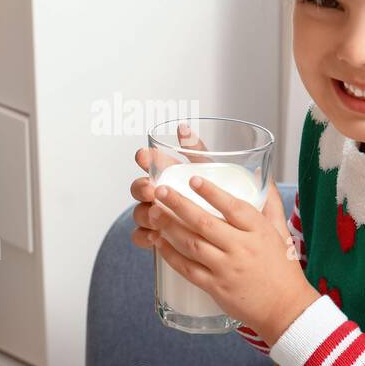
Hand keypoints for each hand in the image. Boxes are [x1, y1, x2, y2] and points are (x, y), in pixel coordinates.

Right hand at [129, 123, 209, 249]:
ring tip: (156, 214)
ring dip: (144, 213)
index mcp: (166, 175)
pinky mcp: (153, 238)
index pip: (149, 163)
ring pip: (138, 213)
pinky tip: (156, 236)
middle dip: (141, 187)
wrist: (225, 230)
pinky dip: (145, 236)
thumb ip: (196, 150)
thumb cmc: (213, 197)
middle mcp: (155, 194)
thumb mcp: (207, 172)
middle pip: (138, 188)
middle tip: (151, 189)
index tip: (144, 155)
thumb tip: (184, 128)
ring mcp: (152, 216)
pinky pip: (140, 237)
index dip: (144, 158)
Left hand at [147, 169, 319, 346]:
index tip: (193, 179)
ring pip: (192, 244)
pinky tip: (158, 242)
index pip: (233, 207)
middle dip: (179, 205)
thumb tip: (261, 174)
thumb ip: (270, 202)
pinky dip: (171, 255)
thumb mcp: (281, 231)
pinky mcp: (216, 288)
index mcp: (259, 231)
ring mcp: (227, 269)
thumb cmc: (283, 269)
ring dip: (170, 227)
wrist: (285, 309)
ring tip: (153, 212)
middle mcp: (242, 248)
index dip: (212, 192)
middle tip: (160, 191)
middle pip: (205, 223)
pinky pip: (188, 269)